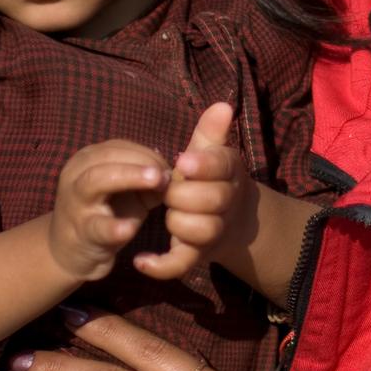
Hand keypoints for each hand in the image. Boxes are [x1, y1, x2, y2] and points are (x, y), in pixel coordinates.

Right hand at [46, 140, 170, 282]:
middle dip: (140, 160)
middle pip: (106, 157)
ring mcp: (76, 204)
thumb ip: (146, 178)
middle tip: (166, 171)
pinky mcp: (82, 234)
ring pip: (95, 181)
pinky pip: (96, 228)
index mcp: (87, 161)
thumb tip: (173, 171)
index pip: (118, 147)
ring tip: (156, 181)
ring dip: (128, 176)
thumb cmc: (104, 214)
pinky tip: (129, 227)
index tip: (169, 166)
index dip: (146, 153)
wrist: (71, 253)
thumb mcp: (124, 192)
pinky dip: (113, 227)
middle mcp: (76, 176)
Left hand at [137, 103, 254, 280]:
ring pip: (201, 231)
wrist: (229, 221)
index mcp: (230, 171)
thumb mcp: (210, 154)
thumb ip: (210, 133)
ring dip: (178, 223)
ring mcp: (214, 231)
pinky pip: (183, 264)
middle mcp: (227, 202)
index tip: (183, 163)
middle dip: (184, 195)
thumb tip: (222, 105)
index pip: (223, 165)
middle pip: (212, 200)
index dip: (204, 165)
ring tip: (165, 216)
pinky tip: (141, 260)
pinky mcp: (198, 255)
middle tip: (169, 190)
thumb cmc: (209, 179)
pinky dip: (162, 266)